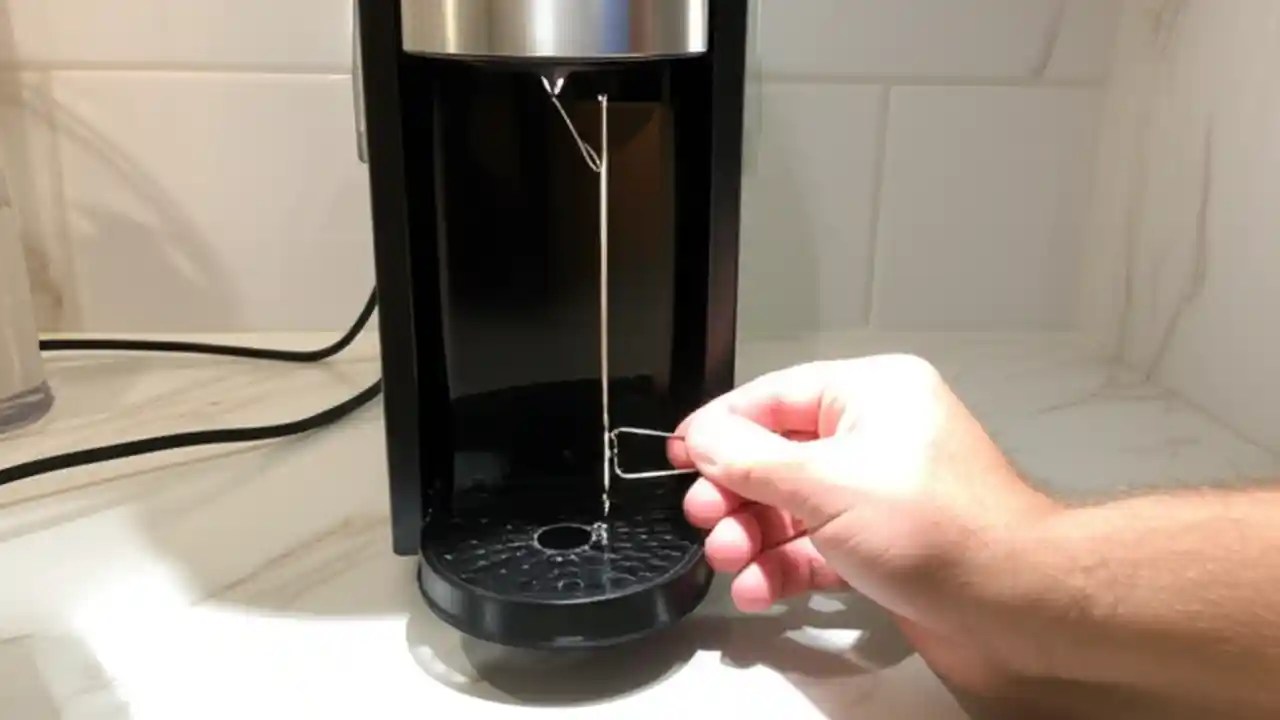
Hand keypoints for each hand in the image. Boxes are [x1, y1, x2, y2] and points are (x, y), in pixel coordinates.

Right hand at [667, 355, 1059, 692]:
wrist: (1015, 606)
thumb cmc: (941, 531)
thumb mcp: (826, 485)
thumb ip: (752, 460)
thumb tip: (704, 437)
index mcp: (872, 394)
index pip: (776, 397)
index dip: (722, 427)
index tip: (682, 454)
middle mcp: (878, 436)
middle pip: (779, 455)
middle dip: (736, 492)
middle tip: (705, 518)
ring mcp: (881, 492)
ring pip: (795, 506)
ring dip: (755, 535)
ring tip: (731, 559)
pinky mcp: (884, 544)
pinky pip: (819, 544)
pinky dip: (786, 564)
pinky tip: (760, 586)